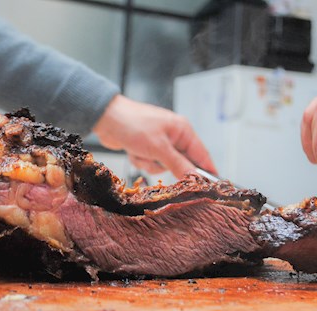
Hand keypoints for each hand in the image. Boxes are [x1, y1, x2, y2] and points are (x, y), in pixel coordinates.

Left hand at [93, 94, 216, 178]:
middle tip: (157, 162)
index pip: (202, 155)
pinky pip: (149, 164)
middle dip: (165, 166)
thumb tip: (195, 178)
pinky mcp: (147, 148)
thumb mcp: (159, 148)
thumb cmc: (133, 125)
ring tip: (140, 152)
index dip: (206, 171)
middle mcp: (174, 136)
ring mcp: (160, 143)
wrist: (105, 117)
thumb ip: (178, 164)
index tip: (210, 188)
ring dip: (149, 164)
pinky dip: (140, 161)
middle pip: (181, 164)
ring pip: (162, 167)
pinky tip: (132, 151)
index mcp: (183, 130)